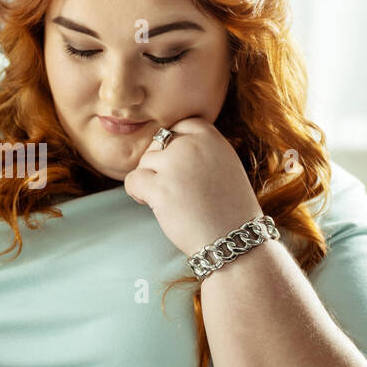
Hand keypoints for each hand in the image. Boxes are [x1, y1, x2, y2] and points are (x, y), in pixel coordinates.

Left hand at [124, 116, 263, 256]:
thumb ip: (200, 150)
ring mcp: (175, 165)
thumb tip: (167, 141)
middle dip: (159, 164)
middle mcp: (193, 145)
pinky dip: (137, 193)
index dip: (172, 145)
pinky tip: (152, 205)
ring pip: (144, 162)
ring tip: (168, 200)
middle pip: (158, 143)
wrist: (234, 240)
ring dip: (149, 180)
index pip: (179, 125)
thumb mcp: (224, 165)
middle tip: (172, 187)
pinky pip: (132, 180)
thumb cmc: (229, 209)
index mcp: (212, 137)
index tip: (177, 166)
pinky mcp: (160, 188)